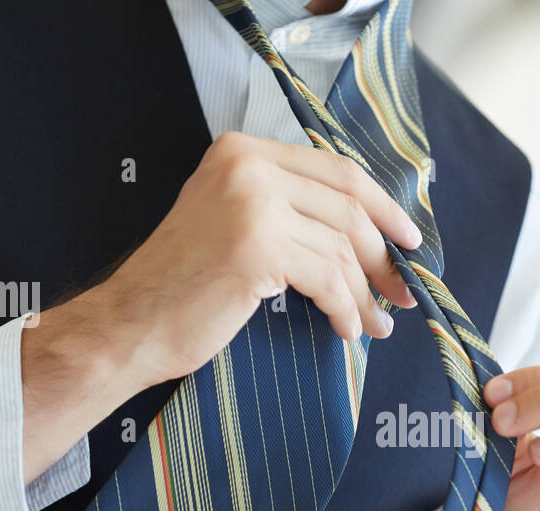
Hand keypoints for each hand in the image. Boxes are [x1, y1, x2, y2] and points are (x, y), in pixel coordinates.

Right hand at [95, 131, 422, 390]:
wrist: (131, 324)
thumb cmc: (184, 286)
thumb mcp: (235, 224)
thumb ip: (288, 209)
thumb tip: (367, 233)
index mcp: (244, 152)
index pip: (337, 170)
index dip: (384, 207)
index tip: (409, 240)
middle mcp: (248, 166)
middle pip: (348, 207)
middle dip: (384, 257)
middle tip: (402, 294)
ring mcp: (253, 203)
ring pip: (341, 248)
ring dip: (365, 294)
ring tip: (375, 324)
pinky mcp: (258, 247)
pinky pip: (327, 279)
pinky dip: (344, 308)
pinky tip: (345, 330)